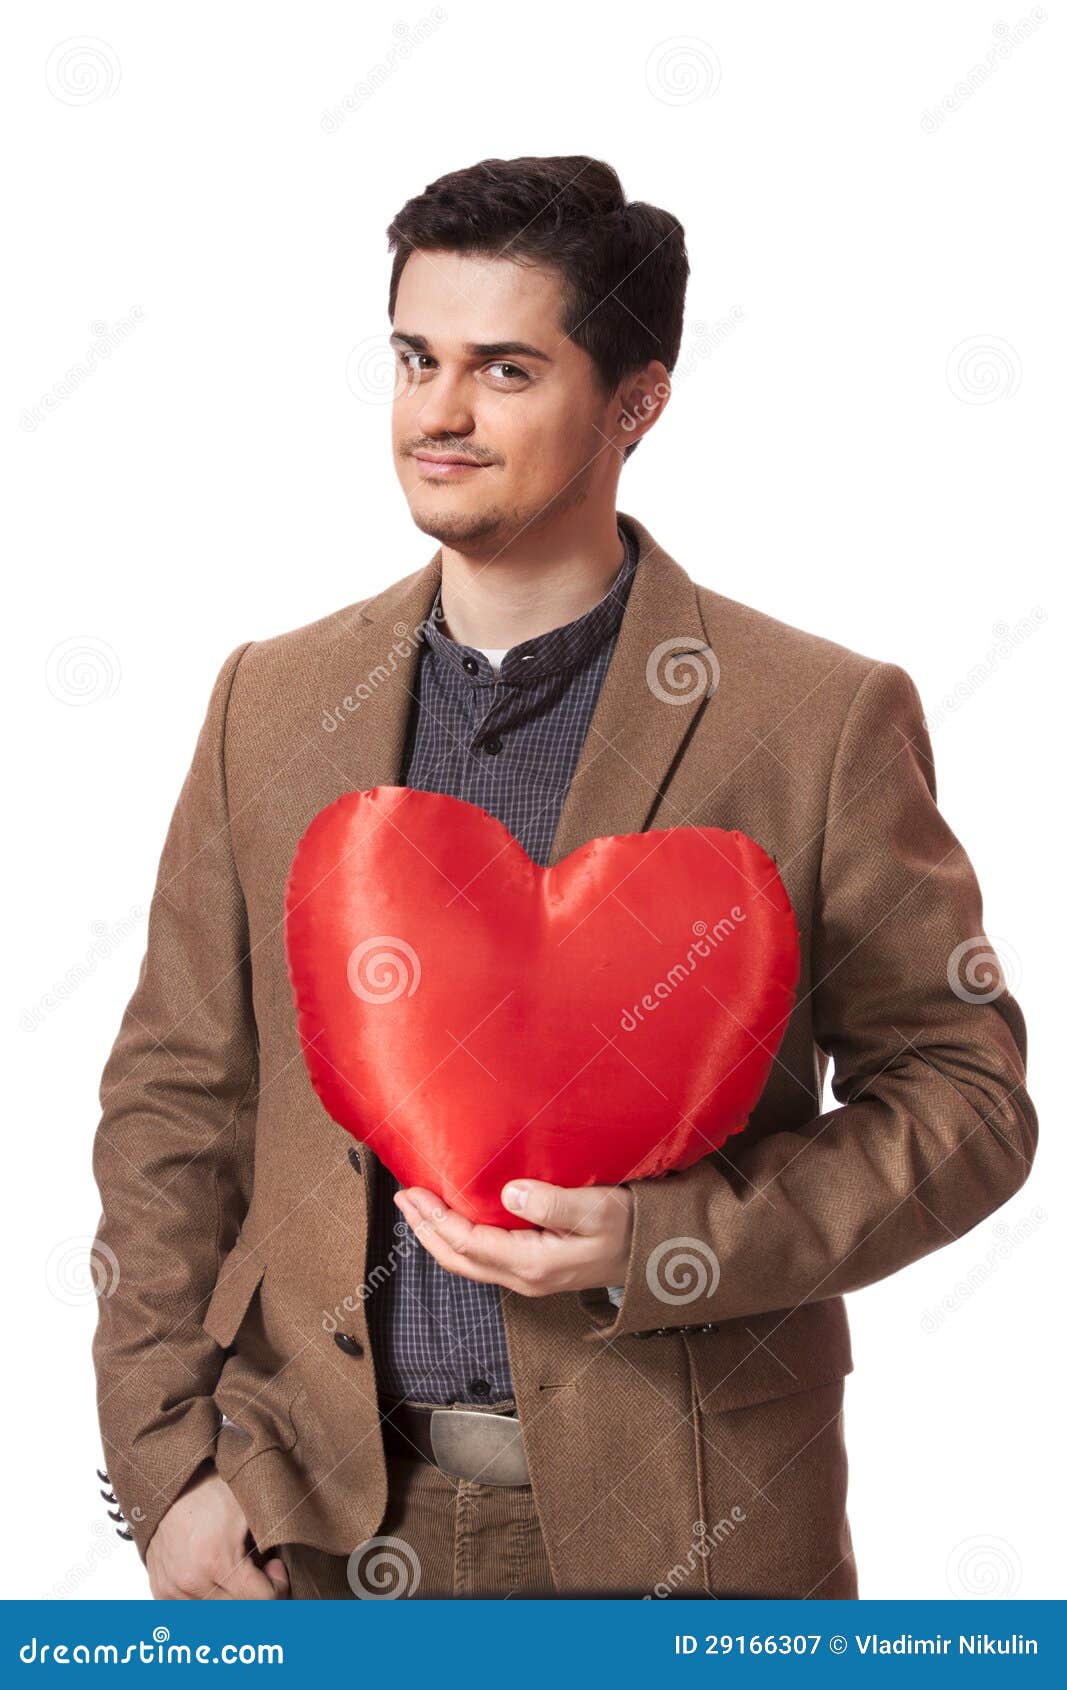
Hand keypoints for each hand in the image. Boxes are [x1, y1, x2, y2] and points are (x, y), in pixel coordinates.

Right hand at [146, 1463, 289, 1598]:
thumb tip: (280, 1567)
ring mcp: (173, 1590)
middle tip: (260, 1569)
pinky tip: (215, 1580)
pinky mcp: (161, 1591)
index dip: (278, 1585)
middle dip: (257, 1595)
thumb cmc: (211, 1489)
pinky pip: (191, 1612)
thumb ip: (272, 1538)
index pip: (262, 1600)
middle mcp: (192, 1582)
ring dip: (233, 1600)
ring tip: (236, 1571)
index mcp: (217, 1562)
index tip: (276, 1567)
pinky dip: (208, 1602)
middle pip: (240, 1612)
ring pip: (216, 1616)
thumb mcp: (250, 1507)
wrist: (171, 1481)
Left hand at [393, 1178, 633, 1296]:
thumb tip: (509, 1193)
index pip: (468, 1243)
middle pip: (458, 1259)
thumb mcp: (597, 1210)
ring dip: (438, 1236)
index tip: (414, 1191)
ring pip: (467, 1262)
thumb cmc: (631, 1227)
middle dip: (425, 1230)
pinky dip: (459, 1239)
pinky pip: (483, 1258)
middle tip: (403, 1198)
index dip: (435, 1218)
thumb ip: (552, 1203)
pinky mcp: (534, 1270)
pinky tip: (456, 1218)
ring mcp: (528, 1278)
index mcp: (533, 1264)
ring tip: (419, 1208)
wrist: (659, 1254)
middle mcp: (524, 1278)